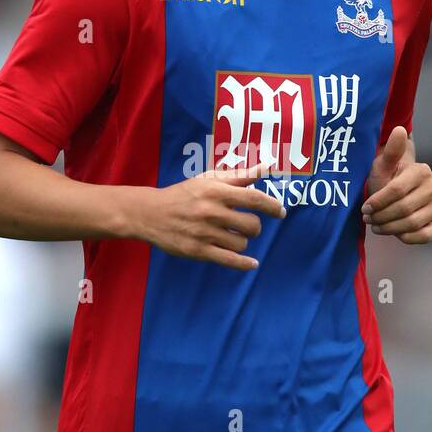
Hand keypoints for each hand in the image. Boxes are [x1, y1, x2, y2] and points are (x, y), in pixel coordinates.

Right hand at [141, 160, 285, 270]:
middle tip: (248, 225)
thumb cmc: (184, 194)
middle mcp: (211, 211)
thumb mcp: (208, 180)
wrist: (150, 213)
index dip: (272, 206)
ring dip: (242, 241)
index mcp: (215, 191)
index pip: (253, 198)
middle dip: (255, 227)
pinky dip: (244, 263)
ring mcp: (204, 233)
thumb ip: (238, 176)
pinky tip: (252, 263)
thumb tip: (265, 167)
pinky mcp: (197, 251)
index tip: (281, 212)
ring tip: (233, 237)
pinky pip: (228, 260)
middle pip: (252, 225)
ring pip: (241, 243)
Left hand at [361, 126, 431, 243]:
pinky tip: (395, 233)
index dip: (377, 202)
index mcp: (422, 170)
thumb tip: (399, 130)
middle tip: (368, 220)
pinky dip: (407, 238)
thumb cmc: (388, 178)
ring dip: (390, 228)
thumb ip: (391, 150)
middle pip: (403, 209)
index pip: (396, 190)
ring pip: (412, 224)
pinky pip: (425, 236)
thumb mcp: (383, 165)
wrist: (400, 194)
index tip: (364, 209)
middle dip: (381, 217)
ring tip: (377, 226)